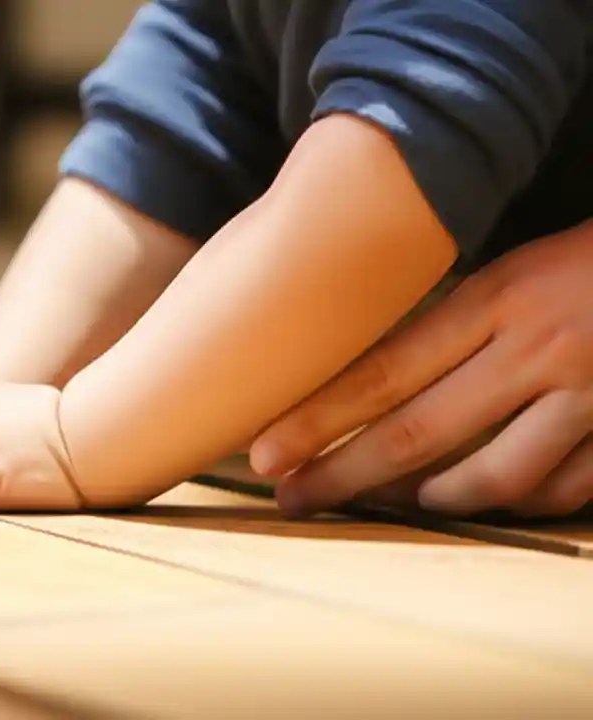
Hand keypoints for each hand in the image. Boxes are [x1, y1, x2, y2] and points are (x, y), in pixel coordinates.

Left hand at [250, 220, 592, 517]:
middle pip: (419, 431)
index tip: (264, 450)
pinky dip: (515, 503)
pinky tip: (478, 502)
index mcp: (499, 297)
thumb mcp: (514, 270)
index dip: (317, 418)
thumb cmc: (588, 261)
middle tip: (291, 500)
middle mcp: (538, 347)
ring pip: (492, 476)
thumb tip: (363, 377)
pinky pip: (562, 489)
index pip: (384, 369)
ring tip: (388, 502)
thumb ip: (451, 321)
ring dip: (431, 498)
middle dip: (343, 473)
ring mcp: (591, 395)